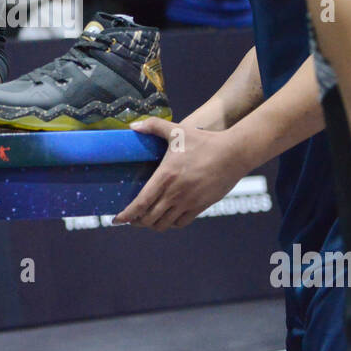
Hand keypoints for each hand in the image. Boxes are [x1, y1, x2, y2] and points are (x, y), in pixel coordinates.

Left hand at [113, 117, 243, 230]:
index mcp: (165, 176)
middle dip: (136, 221)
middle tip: (130, 218)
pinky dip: (171, 224)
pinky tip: (167, 218)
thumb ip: (153, 126)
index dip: (127, 214)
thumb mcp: (177, 131)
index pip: (141, 202)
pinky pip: (181, 223)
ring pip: (164, 224)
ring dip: (152, 224)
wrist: (233, 153)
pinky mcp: (201, 206)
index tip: (117, 220)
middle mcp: (175, 193)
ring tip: (146, 220)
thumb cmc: (204, 141)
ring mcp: (188, 202)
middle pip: (149, 218)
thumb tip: (132, 126)